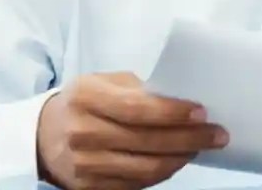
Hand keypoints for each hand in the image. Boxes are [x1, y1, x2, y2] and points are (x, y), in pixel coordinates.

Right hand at [36, 72, 227, 189]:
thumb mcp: (104, 82)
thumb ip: (139, 89)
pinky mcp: (89, 186)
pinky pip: (135, 184)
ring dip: (180, 158)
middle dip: (189, 138)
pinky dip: (162, 173)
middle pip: (146, 141)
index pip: (137, 109)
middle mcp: (83, 132)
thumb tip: (182, 101)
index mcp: (86, 96)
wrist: (43, 134)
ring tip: (201, 147)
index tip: (202, 112)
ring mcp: (84, 164)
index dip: (173, 112)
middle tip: (217, 134)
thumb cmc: (85, 101)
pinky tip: (178, 161)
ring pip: (145, 168)